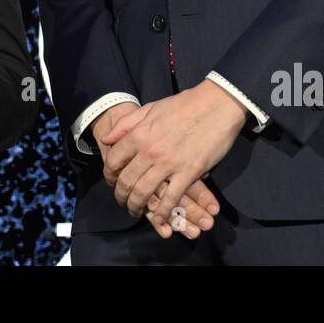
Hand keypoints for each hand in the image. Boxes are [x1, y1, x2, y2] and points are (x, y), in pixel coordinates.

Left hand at [92, 102, 219, 239]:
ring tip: (135, 211)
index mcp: (139, 134)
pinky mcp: (188, 172)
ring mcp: (169, 163)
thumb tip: (106, 140)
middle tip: (122, 202)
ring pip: (144, 193)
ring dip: (136, 206)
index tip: (112, 182)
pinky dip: (163, 212)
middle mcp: (150, 150)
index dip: (109, 175)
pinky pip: (171, 199)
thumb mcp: (150, 108)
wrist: (217, 104)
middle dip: (121, 195)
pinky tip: (160, 219)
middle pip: (126, 181)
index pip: (114, 160)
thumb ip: (127, 124)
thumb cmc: (184, 104)